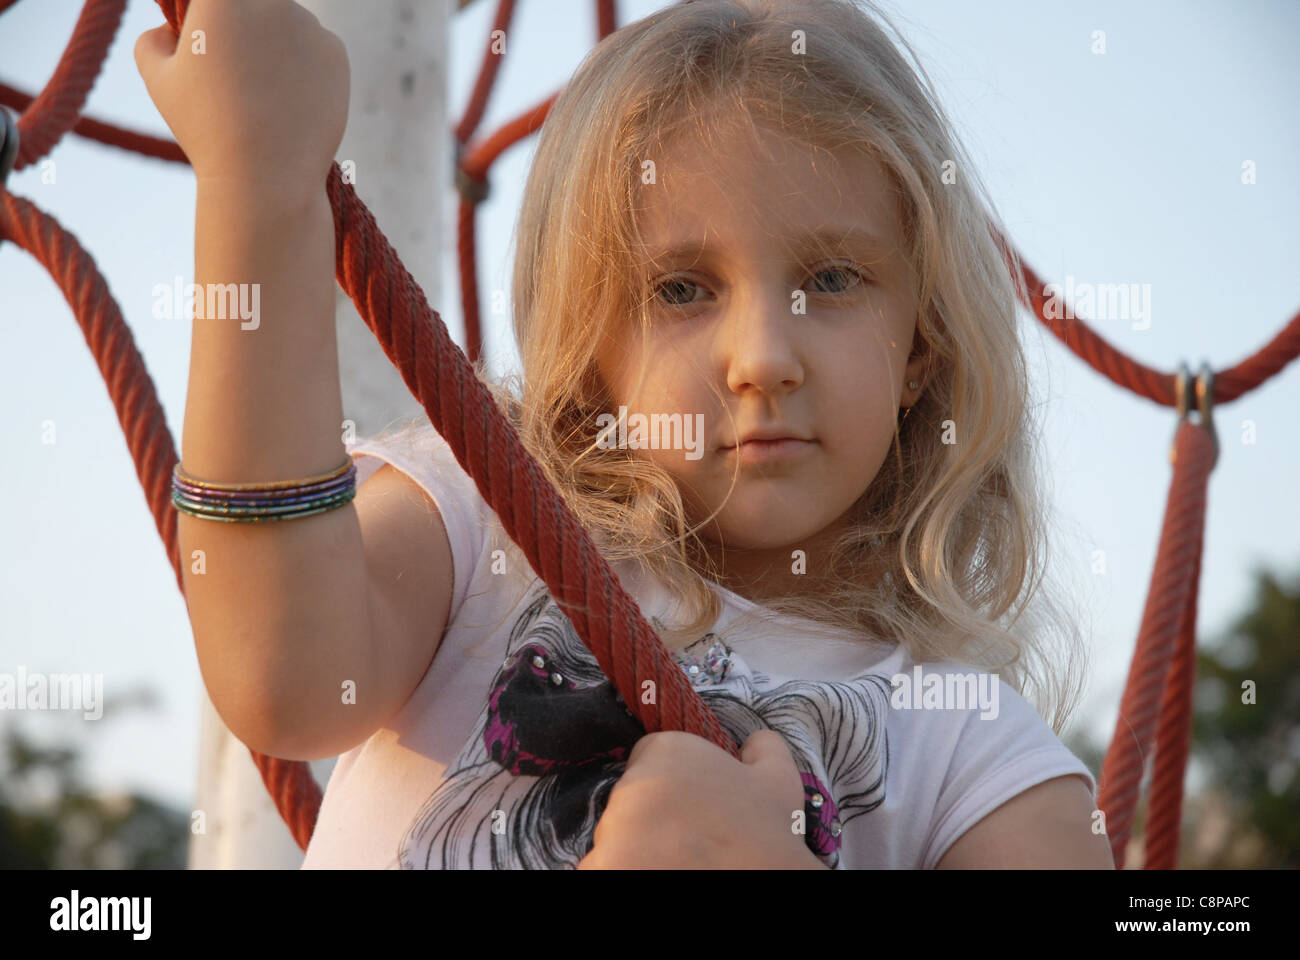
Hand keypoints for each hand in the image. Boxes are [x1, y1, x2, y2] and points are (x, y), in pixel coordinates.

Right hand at [134, 0, 349, 192]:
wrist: (266, 176)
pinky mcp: (335, 53)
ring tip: (262, 93)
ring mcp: (308, 25)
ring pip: (285, 23)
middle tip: (234, 73)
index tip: (207, 48)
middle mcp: (269, 2)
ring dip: (274, 45)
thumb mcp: (158, 79)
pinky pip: (314, 48)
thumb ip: (154, 40)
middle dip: (242, 30)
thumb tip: (171, 28)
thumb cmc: (205, 127)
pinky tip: (289, 99)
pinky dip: (304, 67)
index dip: (207, 21)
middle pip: (251, 5)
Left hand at [577, 728, 826, 868]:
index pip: (649, 758)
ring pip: (614, 835)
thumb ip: (761, 749)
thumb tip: (754, 741)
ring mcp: (613, 830)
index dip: (670, 784)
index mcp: (668, 751)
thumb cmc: (767, 835)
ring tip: (676, 861)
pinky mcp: (600, 867)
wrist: (760, 880)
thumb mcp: (777, 780)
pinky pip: (602, 866)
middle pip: (630, 798)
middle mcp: (632, 785)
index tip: (689, 809)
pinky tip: (660, 872)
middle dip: (651, 817)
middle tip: (687, 840)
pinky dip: (623, 869)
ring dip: (635, 847)